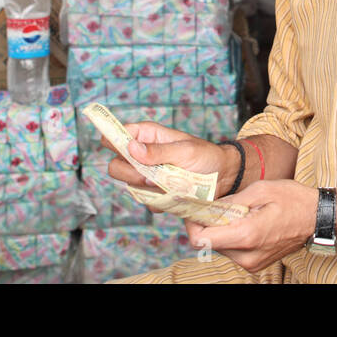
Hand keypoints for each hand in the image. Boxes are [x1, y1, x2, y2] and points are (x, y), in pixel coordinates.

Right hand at [105, 121, 233, 194]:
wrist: (223, 177)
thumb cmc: (206, 156)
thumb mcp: (184, 150)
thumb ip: (158, 151)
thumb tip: (131, 147)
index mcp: (147, 136)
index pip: (117, 135)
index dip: (112, 142)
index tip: (123, 151)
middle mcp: (143, 155)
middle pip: (115, 166)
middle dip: (129, 173)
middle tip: (150, 176)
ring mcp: (147, 175)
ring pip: (129, 185)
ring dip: (146, 188)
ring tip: (169, 184)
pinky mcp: (155, 193)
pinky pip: (145, 201)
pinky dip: (158, 201)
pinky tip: (175, 194)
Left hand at [185, 180, 318, 273]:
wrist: (320, 219)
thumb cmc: (294, 201)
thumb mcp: (261, 190)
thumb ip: (231, 201)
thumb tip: (208, 207)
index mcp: (246, 236)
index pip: (201, 240)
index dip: (192, 223)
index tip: (195, 208)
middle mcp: (246, 256)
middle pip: (209, 243)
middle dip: (208, 224)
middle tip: (217, 205)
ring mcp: (252, 263)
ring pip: (221, 247)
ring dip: (221, 229)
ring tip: (237, 211)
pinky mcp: (256, 264)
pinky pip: (233, 250)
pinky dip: (232, 235)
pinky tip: (245, 220)